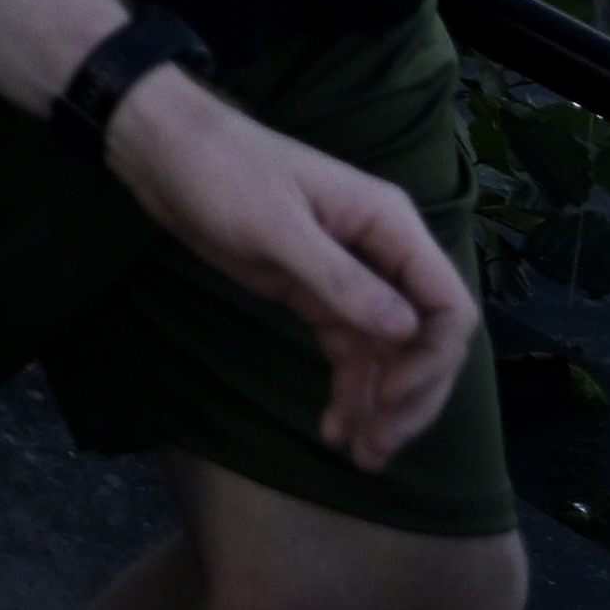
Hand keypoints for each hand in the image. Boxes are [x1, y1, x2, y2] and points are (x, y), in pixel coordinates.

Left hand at [97, 68, 478, 467]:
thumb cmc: (219, 170)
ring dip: (381, 405)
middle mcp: (382, 253)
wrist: (162, 151)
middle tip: (379, 448)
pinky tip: (334, 427)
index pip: (447, 305)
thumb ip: (339, 278)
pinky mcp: (314, 292)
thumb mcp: (275, 225)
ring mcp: (351, 275)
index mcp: (389, 225)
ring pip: (389, 353)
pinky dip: (349, 390)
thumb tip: (405, 332)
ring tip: (362, 458)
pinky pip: (350, 349)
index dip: (434, 361)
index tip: (393, 400)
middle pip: (425, 339)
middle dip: (410, 397)